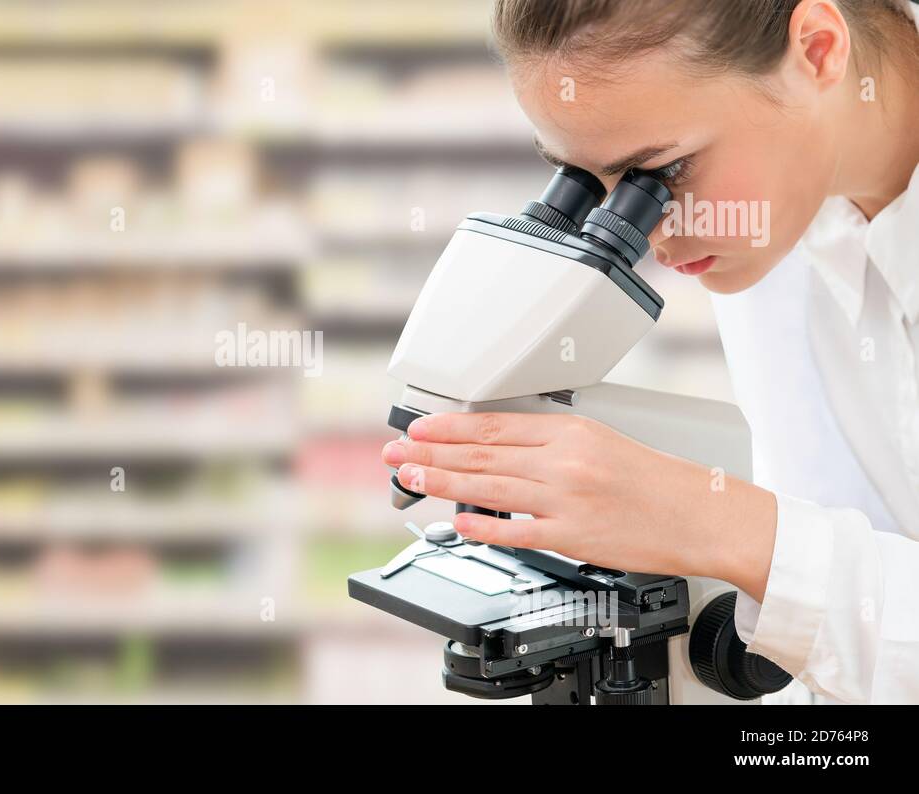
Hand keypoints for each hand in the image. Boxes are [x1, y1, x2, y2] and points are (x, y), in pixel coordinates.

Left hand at [381, 411, 777, 600]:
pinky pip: (518, 531)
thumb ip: (548, 444)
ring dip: (443, 483)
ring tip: (410, 479)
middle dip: (431, 454)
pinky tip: (456, 521)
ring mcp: (566, 499)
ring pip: (490, 488)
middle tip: (395, 453)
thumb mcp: (600, 441)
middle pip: (482, 455)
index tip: (418, 428)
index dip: (448, 427)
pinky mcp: (574, 536)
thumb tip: (494, 450)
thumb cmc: (655, 480)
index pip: (494, 426)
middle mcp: (564, 461)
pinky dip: (484, 525)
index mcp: (570, 431)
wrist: (702, 513)